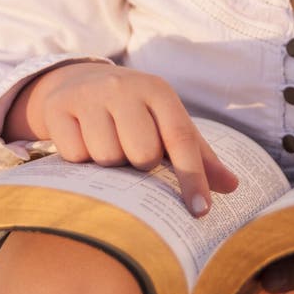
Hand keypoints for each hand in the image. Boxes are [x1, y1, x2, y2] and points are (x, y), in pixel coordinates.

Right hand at [3, 62, 237, 215]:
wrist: (78, 81)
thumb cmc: (134, 112)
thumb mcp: (166, 122)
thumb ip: (198, 154)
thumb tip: (233, 186)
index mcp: (158, 90)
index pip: (181, 138)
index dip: (192, 177)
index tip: (200, 211)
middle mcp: (124, 87)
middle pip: (143, 154)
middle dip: (140, 164)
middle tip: (132, 153)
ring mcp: (89, 95)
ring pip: (108, 157)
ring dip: (109, 163)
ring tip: (108, 146)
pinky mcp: (60, 107)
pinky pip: (76, 156)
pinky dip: (81, 160)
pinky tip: (84, 142)